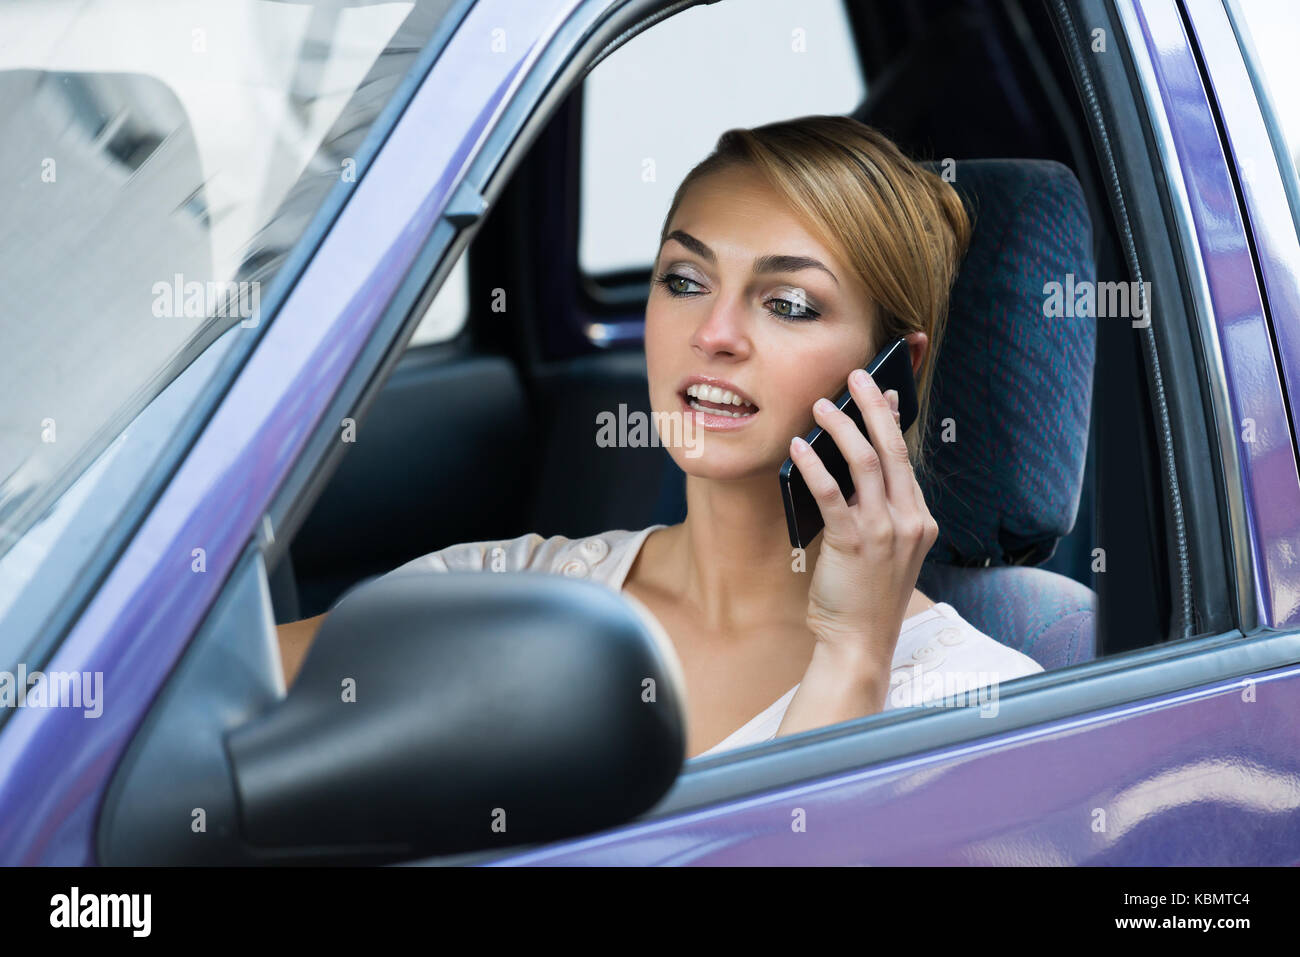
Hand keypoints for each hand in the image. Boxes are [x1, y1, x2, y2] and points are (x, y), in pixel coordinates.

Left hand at [789, 368, 938, 677]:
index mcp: (920, 520)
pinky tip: (797, 449)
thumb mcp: (885, 548)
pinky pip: (832, 493)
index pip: (905, 459)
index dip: (891, 421)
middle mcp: (909, 520)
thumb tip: (846, 466)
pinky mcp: (854, 543)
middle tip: (855, 378)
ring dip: (841, 428)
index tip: (881, 393)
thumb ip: (876, 510)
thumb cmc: (865, 596)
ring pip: (867, 462)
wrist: (861, 642)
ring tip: (820, 407)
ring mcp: (886, 532)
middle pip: (893, 449)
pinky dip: (813, 466)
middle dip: (873, 406)